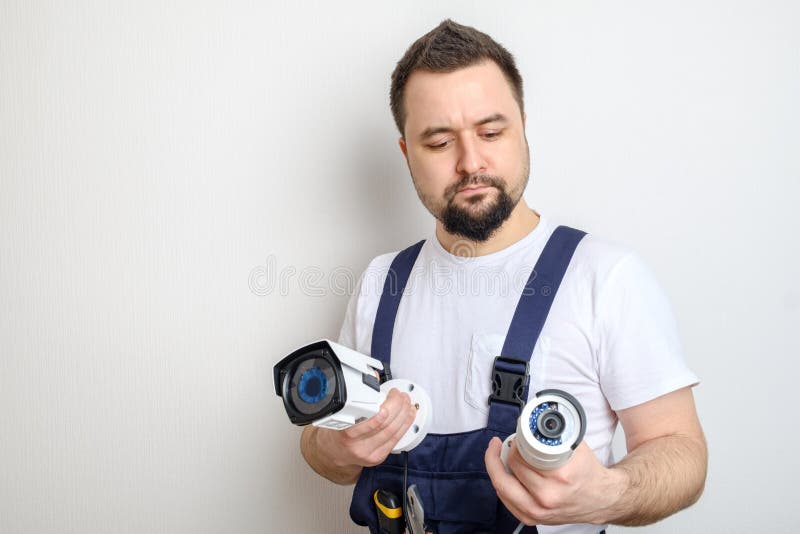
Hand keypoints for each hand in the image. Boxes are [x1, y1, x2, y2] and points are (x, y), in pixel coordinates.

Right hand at [319, 388, 416, 468]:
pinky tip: (408, 416)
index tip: (391, 394)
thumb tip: (373, 376)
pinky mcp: (377, 457)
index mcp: (345, 432)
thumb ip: (357, 396)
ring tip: (407, 403)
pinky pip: (395, 440)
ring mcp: (368, 453)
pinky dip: (405, 426)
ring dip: (404, 415)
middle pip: (384, 425)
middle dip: (398, 406)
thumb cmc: (336, 430)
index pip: (368, 419)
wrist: (333, 452)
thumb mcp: (340, 412)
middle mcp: (356, 445)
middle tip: (401, 395)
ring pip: (392, 432)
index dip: (384, 406)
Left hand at [484, 437, 623, 525]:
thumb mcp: (575, 447)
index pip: (522, 457)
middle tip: (502, 444)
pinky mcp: (533, 519)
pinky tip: (502, 474)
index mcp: (559, 477)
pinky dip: (501, 486)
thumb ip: (556, 434)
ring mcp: (539, 512)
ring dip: (496, 469)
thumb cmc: (589, 474)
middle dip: (502, 454)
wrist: (601, 499)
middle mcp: (547, 497)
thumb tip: (537, 421)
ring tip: (498, 456)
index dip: (514, 445)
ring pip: (502, 487)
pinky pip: (506, 501)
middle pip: (509, 471)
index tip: (513, 438)